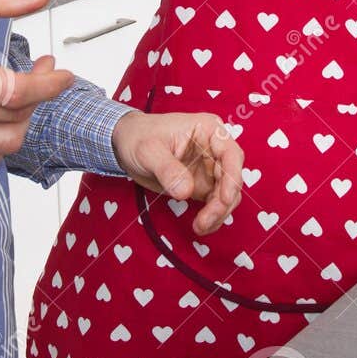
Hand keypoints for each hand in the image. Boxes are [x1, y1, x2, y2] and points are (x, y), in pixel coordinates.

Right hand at [0, 0, 72, 163]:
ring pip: (5, 143)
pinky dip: (2, 137)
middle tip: (44, 69)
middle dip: (41, 94)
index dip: (48, 84)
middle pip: (14, 118)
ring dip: (25, 118)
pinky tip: (1, 111)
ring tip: (26, 91)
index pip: (12, 91)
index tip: (62, 72)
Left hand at [111, 109, 242, 235]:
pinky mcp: (202, 185)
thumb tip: (186, 192)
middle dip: (223, 202)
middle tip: (205, 220)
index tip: (224, 199)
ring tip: (200, 227)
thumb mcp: (148, 150)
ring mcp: (210, 169)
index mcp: (208, 130)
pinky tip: (200, 227)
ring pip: (227, 194)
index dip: (232, 177)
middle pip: (232, 178)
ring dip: (218, 213)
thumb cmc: (138, 137)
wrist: (124, 144)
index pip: (231, 154)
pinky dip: (212, 217)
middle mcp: (214, 149)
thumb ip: (168, 169)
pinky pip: (215, 204)